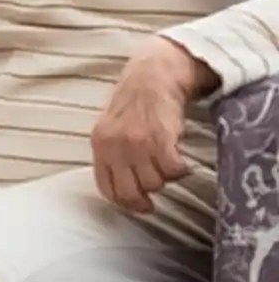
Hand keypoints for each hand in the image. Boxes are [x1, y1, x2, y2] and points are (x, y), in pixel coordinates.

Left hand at [90, 36, 212, 212]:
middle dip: (146, 197)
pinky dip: (181, 170)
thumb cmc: (133, 103)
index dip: (124, 202)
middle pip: (131, 192)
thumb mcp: (110, 127)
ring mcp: (138, 144)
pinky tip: (181, 160)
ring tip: (166, 161)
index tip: (138, 205)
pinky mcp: (161, 139)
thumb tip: (119, 187)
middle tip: (157, 190)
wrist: (152, 76)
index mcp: (99, 144)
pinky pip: (173, 170)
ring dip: (165, 178)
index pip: (106, 187)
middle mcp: (115, 146)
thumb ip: (111, 154)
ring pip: (155, 183)